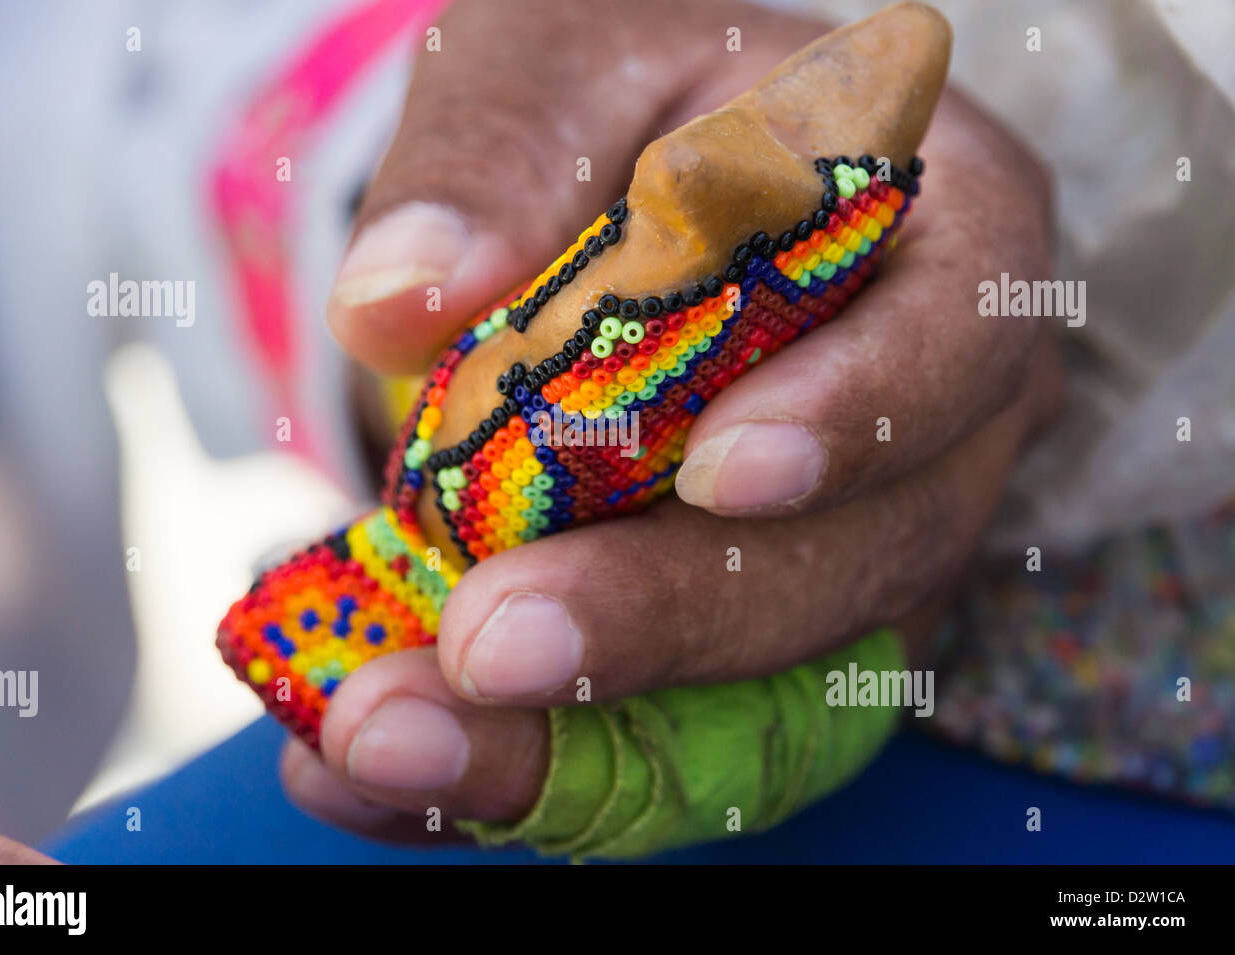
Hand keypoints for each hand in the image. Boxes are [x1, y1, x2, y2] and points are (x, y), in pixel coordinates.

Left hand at [288, 0, 1060, 833]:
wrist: (621, 166)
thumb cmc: (625, 87)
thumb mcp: (556, 61)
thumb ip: (489, 160)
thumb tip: (399, 303)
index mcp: (941, 223)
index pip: (956, 333)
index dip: (862, 416)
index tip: (720, 474)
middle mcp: (935, 405)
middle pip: (868, 542)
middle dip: (682, 612)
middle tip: (498, 647)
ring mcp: (866, 520)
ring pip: (784, 657)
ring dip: (599, 718)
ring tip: (409, 736)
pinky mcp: (776, 605)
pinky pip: (701, 702)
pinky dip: (557, 745)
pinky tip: (407, 760)